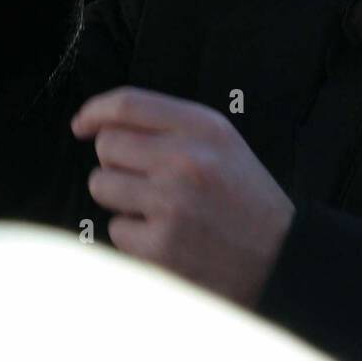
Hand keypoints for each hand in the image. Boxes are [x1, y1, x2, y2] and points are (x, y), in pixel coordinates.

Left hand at [72, 88, 295, 308]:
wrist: (279, 256)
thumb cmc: (245, 197)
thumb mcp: (222, 143)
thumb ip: (171, 127)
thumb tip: (104, 125)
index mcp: (204, 127)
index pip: (129, 104)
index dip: (95, 110)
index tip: (82, 123)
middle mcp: (186, 159)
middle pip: (108, 145)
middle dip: (116, 161)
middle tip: (145, 178)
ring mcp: (171, 204)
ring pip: (102, 186)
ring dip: (120, 198)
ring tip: (156, 207)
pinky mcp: (160, 247)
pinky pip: (116, 230)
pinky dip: (134, 236)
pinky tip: (166, 236)